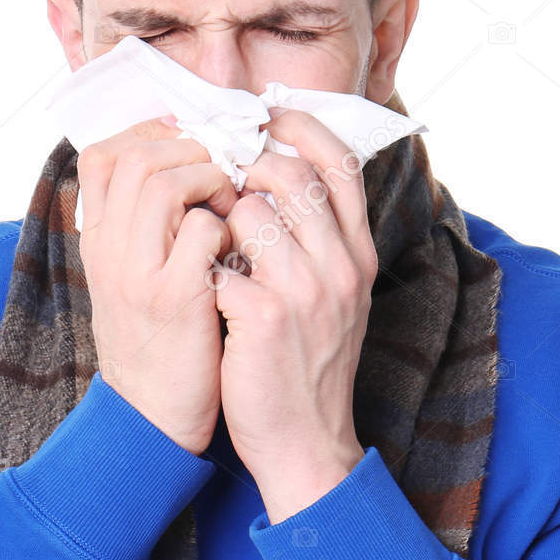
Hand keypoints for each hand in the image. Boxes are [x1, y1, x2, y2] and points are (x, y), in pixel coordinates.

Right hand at [76, 117, 236, 454]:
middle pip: (135, 157)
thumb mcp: (129, 281)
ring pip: (165, 183)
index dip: (150, 135)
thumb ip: (142, 229)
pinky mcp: (174, 299)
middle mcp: (108, 252)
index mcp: (97, 243)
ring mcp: (138, 274)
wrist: (153, 420)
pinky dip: (228, 225)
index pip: (102, 156)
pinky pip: (202, 230)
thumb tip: (179, 173)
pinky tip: (240, 247)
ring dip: (211, 180)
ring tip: (232, 205)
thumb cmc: (156, 345)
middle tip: (222, 171)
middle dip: (189, 150)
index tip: (190, 145)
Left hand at [212, 110, 377, 520]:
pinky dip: (203, 267)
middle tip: (217, 182)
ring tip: (210, 245)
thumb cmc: (306, 366)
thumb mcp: (332, 297)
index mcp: (358, 254)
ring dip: (218, 219)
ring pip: (250, 210)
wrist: (306, 444)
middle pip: (290, 173)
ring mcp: (306, 290)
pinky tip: (201, 289)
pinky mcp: (265, 317)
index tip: (265, 116)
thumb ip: (317, 240)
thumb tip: (277, 181)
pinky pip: (219, 260)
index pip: (339, 163)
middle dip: (244, 167)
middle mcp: (340, 265)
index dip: (300, 126)